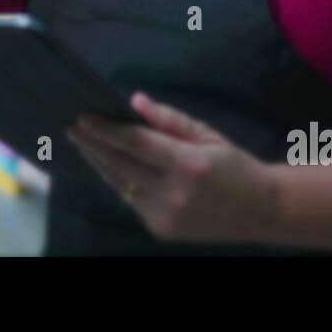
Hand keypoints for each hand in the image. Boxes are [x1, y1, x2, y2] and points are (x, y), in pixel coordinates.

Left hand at [67, 91, 279, 243]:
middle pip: (121, 164)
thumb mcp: (207, 135)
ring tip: (83, 143)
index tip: (82, 117)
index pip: (136, 143)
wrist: (259, 211)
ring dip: (100, 163)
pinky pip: (131, 199)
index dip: (106, 130)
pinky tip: (108, 165)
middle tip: (72, 128)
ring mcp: (164, 215)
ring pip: (121, 184)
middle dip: (93, 145)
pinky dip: (119, 180)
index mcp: (188, 164)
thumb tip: (134, 102)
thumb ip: (170, 120)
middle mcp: (173, 193)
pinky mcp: (160, 229)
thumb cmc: (235, 166)